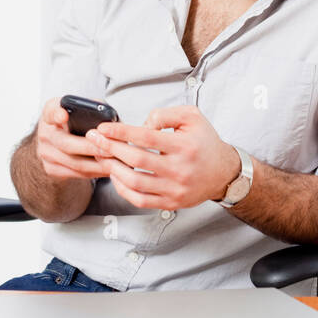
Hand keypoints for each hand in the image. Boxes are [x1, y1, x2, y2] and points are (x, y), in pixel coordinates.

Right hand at [33, 97, 108, 180]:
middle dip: (90, 148)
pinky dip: (94, 172)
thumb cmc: (72, 120)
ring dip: (96, 163)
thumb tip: (108, 115)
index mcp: (50, 113)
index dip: (57, 114)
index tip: (64, 115)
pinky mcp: (51, 169)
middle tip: (110, 149)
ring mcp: (46, 153)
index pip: (50, 112)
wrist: (56, 138)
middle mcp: (45, 134)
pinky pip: (76, 174)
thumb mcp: (78, 107)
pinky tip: (108, 168)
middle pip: (66, 144)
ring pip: (74, 163)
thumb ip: (91, 106)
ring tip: (114, 161)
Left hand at [84, 104, 239, 209]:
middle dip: (111, 148)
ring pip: (136, 183)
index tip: (103, 128)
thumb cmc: (205, 142)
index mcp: (184, 146)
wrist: (223, 172)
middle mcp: (180, 169)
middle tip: (94, 140)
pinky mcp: (171, 203)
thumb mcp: (192, 117)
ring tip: (101, 157)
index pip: (146, 138)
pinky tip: (115, 176)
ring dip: (113, 169)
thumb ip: (165, 114)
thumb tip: (142, 124)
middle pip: (137, 160)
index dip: (121, 132)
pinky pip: (140, 200)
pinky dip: (123, 189)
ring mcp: (175, 189)